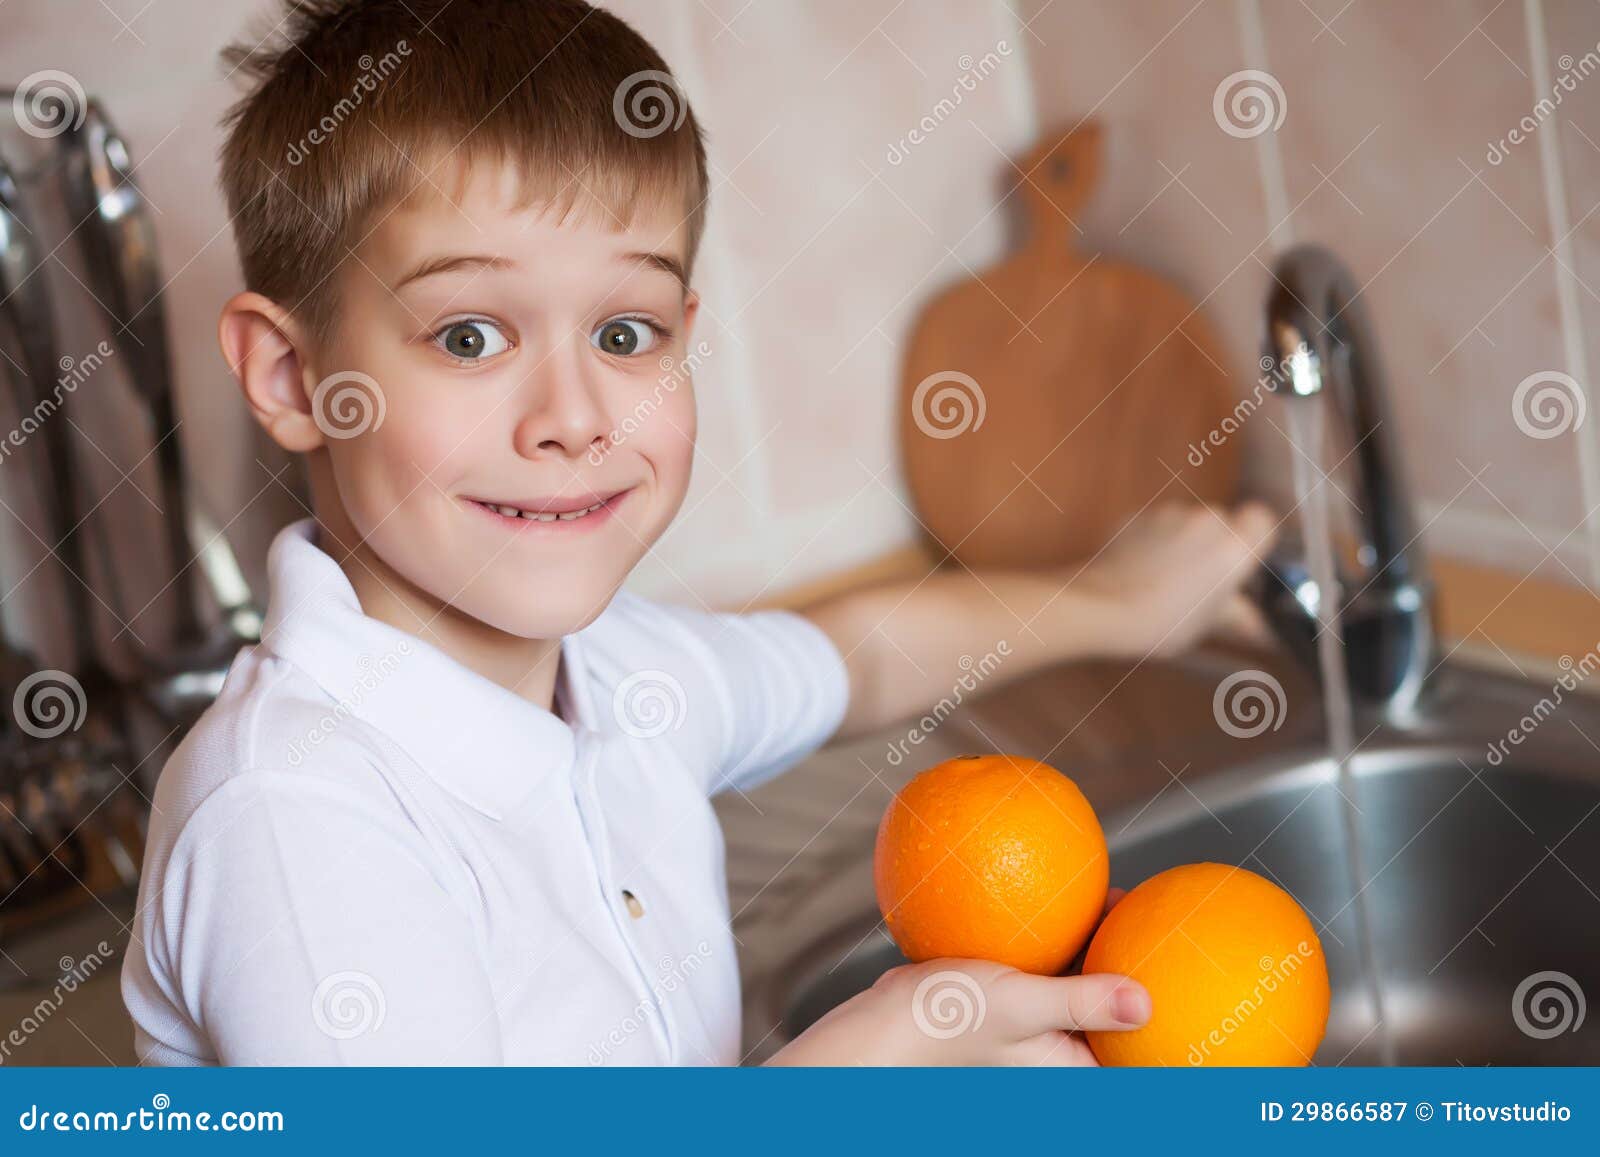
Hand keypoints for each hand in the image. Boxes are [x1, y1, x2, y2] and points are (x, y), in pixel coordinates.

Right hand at [767, 889, 1148, 1065]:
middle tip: (1152, 918)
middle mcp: (1063, 1054)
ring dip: (1102, 951)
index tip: (1178, 959)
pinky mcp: (1017, 1005)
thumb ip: (1083, 1002)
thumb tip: (1147, 1002)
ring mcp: (1040, 1030)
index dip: (1165, 1011)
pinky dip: (1064, 941)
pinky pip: (1054, 969)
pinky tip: (1066, 900)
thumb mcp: (1022, 1006)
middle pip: (1117, 1010)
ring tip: (1117, 901)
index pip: (1138, 1046)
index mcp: (1075, 1070)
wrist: (885, 1024)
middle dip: (1137, 969)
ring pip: (1086, 985)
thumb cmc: (948, 1025)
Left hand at [1072, 500, 1277, 659]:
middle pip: (1221, 520)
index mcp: (1233, 547)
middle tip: (1200, 580)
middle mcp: (1205, 520)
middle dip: (1213, 543)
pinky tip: (1139, 570)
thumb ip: (1238, 616)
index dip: (1253, 538)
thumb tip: (1261, 629)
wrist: (1099, 607)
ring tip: (1164, 579)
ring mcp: (1167, 513)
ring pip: (1185, 520)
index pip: (1261, 520)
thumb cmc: (1162, 622)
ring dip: (1181, 540)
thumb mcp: (1207, 625)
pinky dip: (1151, 540)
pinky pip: (1153, 525)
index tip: (1241, 562)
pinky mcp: (1134, 515)